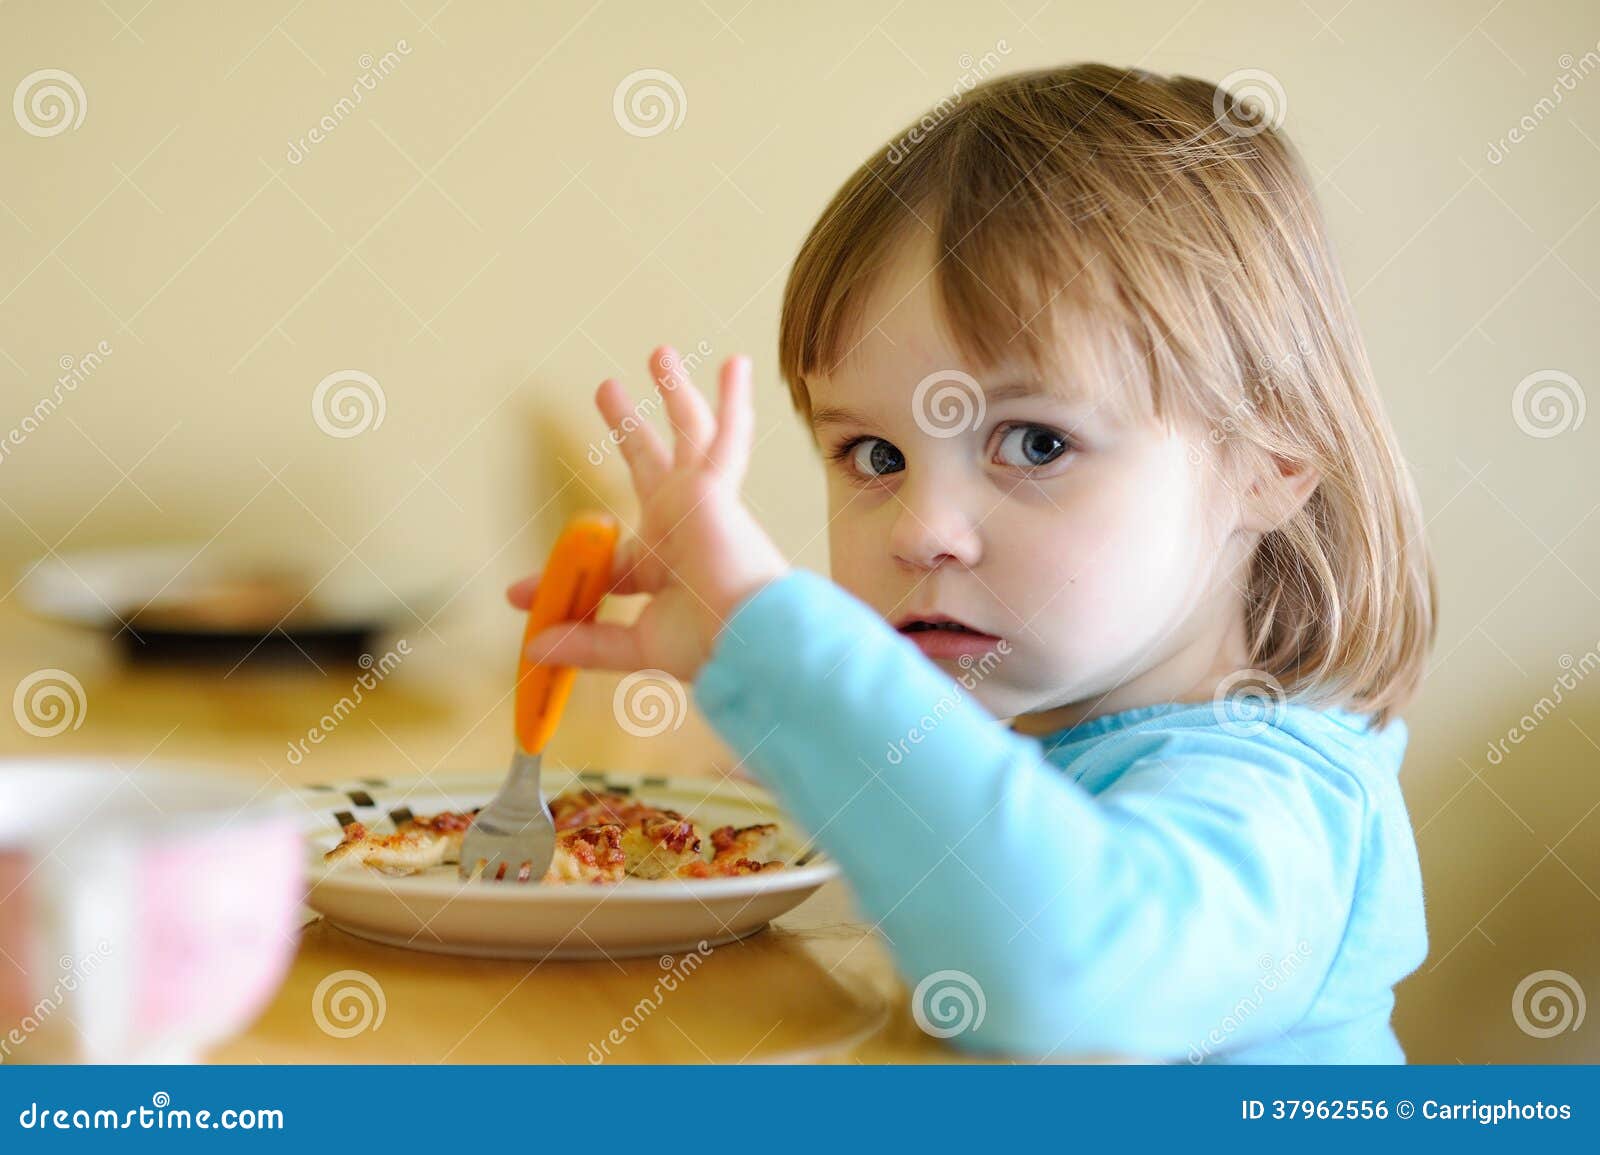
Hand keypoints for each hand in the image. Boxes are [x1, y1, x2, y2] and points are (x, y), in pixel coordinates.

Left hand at [506, 345, 790, 682]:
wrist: (753, 640)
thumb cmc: (711, 646)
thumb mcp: (632, 645)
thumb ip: (586, 641)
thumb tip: (533, 645)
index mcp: (666, 564)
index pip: (609, 557)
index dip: (563, 573)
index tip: (518, 592)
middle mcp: (684, 524)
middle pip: (652, 464)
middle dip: (630, 429)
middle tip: (608, 392)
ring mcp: (702, 501)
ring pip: (689, 434)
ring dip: (674, 394)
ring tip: (659, 353)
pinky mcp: (715, 487)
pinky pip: (727, 434)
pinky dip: (733, 399)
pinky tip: (735, 364)